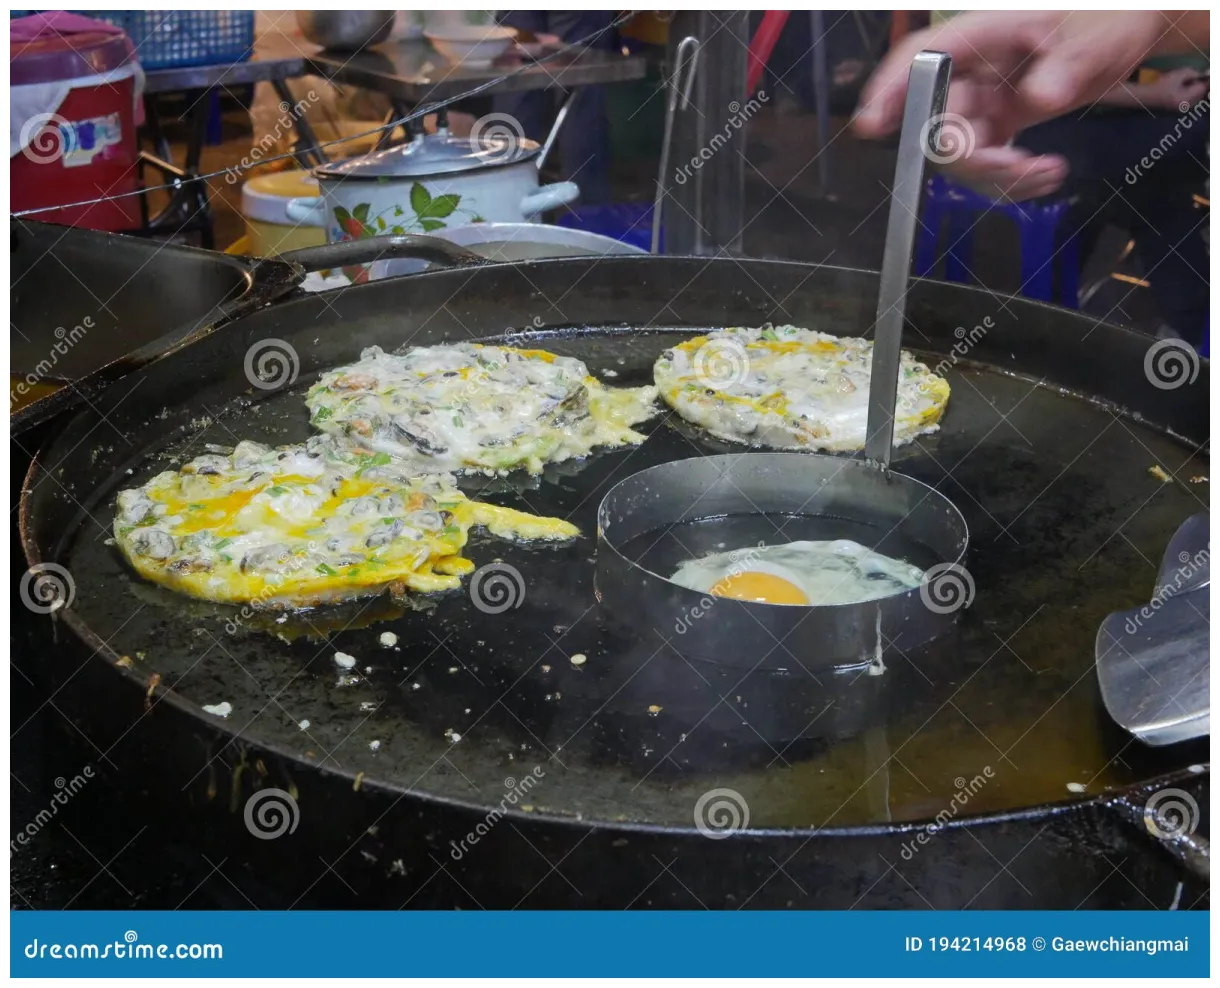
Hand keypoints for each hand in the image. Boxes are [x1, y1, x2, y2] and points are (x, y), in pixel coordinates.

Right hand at [853, 11, 1199, 199]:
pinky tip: (1045, 175)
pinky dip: (1011, 180)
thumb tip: (1039, 97)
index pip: (920, 58)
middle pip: (936, 123)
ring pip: (959, 155)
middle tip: (1017, 168)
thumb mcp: (1093, 37)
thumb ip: (1065, 68)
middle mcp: (970, 70)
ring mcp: (980, 99)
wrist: (1125, 30)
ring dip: (998, 178)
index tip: (871, 124)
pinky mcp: (995, 123)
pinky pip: (984, 163)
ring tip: (1048, 173)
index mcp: (982, 34)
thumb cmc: (1105, 16)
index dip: (889, 90)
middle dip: (970, 158)